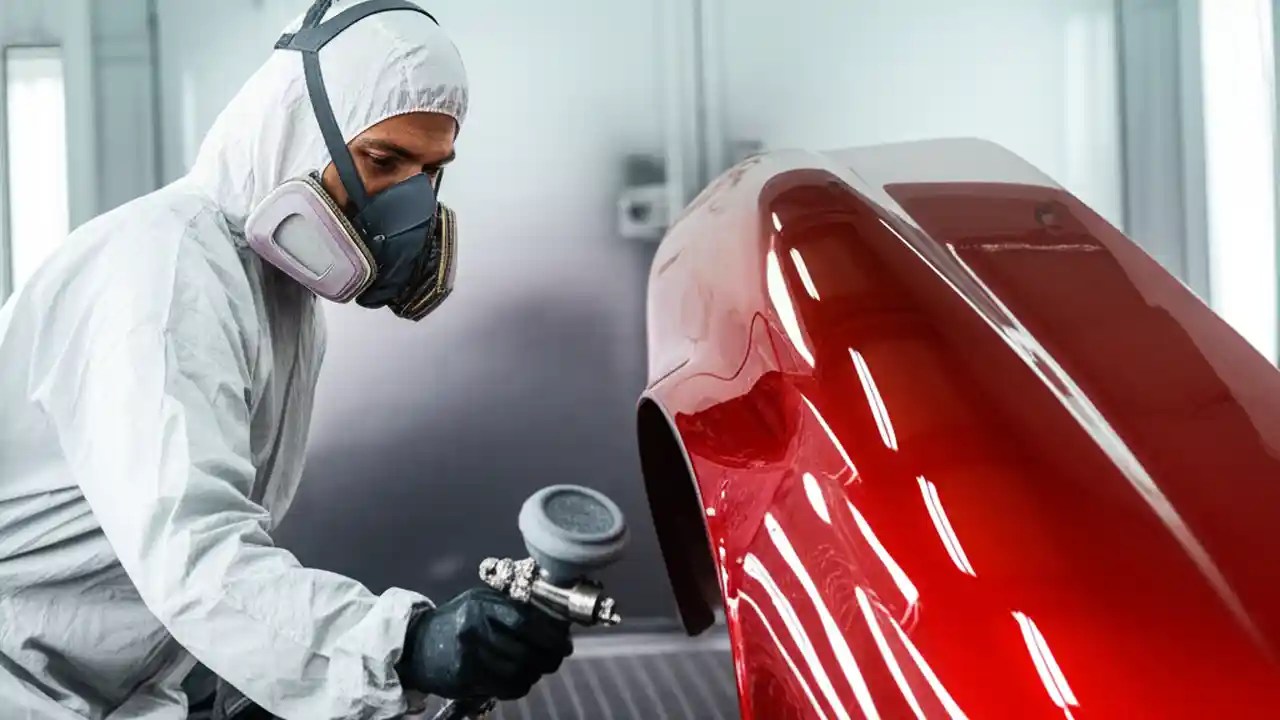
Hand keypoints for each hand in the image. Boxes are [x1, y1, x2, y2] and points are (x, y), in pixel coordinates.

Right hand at [398, 587, 573, 699]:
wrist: (416, 646)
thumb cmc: (457, 622)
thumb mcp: (481, 603)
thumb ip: (513, 607)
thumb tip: (558, 620)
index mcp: (482, 604)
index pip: (526, 620)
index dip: (551, 634)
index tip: (565, 640)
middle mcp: (474, 626)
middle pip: (527, 649)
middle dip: (550, 657)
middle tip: (557, 657)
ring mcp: (467, 654)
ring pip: (519, 671)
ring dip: (535, 673)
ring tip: (537, 668)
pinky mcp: (463, 677)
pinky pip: (506, 687)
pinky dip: (519, 686)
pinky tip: (518, 679)